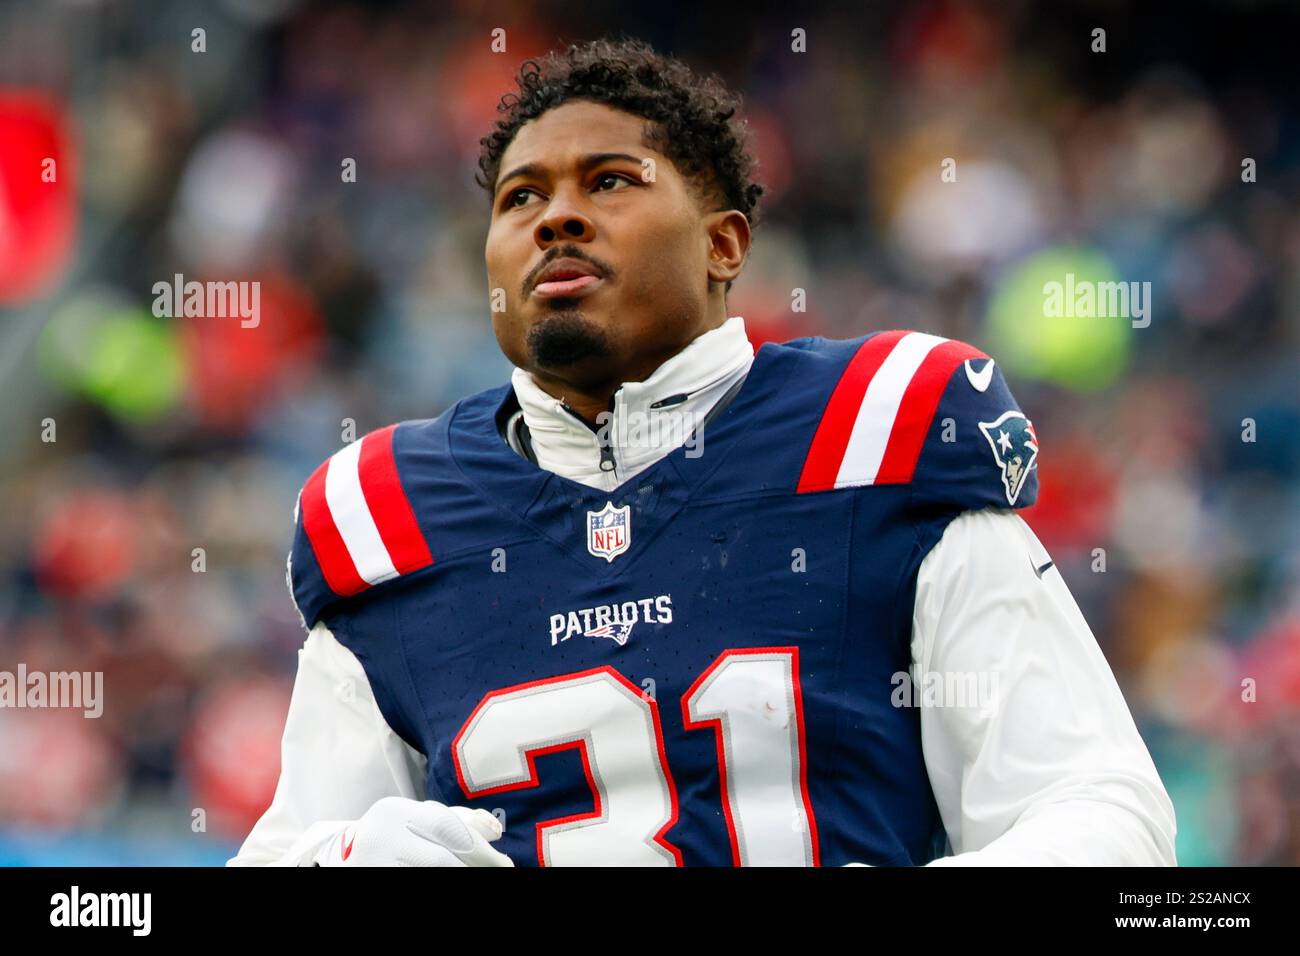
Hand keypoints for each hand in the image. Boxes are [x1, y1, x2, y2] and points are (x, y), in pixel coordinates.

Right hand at [314, 797, 513, 866]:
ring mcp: (372, 864)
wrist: (343, 860)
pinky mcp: (372, 878)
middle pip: (441, 857)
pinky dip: (438, 883)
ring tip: (477, 876)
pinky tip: (454, 879)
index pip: (448, 827)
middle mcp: (380, 835)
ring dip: (461, 875)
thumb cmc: (394, 837)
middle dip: (476, 866)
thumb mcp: (419, 821)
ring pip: (431, 873)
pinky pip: (414, 882)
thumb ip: (458, 819)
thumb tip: (496, 829)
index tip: (506, 863)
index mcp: (393, 809)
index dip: (481, 847)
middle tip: (501, 871)